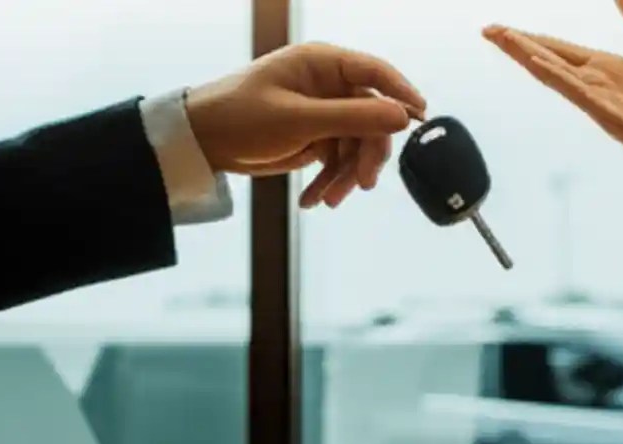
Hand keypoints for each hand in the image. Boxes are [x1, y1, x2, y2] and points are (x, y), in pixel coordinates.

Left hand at [185, 42, 427, 209]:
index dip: (401, 93)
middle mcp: (327, 85)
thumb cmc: (241, 118)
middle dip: (367, 154)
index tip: (421, 117)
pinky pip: (338, 160)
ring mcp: (323, 113)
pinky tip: (315, 200)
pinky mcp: (316, 138)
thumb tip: (403, 117)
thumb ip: (353, 118)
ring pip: (357, 145)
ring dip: (347, 175)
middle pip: (372, 118)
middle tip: (363, 184)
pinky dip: (331, 181)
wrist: (201, 143)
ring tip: (329, 200)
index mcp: (322, 64)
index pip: (375, 72)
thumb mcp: (299, 120)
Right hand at [484, 0, 622, 217]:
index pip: (562, 50)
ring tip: (505, 41)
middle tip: (489, 30)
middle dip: (520, 46)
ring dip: (531, 58)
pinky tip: (541, 65)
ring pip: (559, 77)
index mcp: (610, 68)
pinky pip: (583, 95)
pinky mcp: (615, 119)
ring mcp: (605, 104)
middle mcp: (601, 86)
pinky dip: (561, 79)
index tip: (503, 29)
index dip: (533, 39)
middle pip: (551, 61)